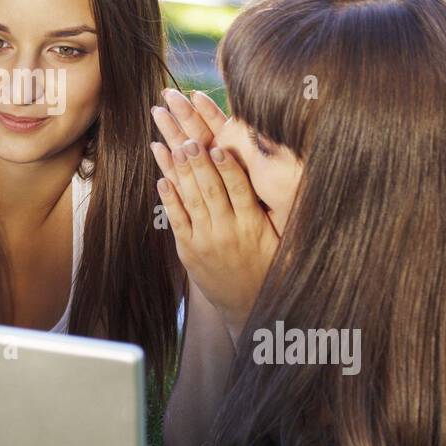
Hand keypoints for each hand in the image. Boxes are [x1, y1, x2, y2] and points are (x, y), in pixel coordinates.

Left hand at [150, 91, 278, 337]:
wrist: (248, 307)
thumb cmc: (269, 267)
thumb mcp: (280, 240)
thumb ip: (274, 211)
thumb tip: (283, 177)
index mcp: (254, 227)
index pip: (240, 190)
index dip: (229, 168)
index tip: (220, 147)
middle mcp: (228, 232)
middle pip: (211, 190)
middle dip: (198, 161)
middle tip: (187, 137)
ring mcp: (205, 241)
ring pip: (191, 200)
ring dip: (179, 172)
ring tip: (170, 146)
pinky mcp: (188, 250)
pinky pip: (177, 220)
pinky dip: (169, 199)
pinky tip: (162, 178)